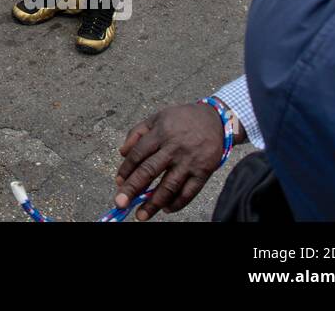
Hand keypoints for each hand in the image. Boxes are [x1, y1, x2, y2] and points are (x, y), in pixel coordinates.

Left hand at [114, 102, 228, 219]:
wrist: (216, 119)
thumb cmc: (181, 119)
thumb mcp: (157, 118)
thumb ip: (137, 133)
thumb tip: (122, 154)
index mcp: (160, 133)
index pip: (138, 154)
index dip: (126, 170)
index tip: (118, 183)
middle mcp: (173, 148)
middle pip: (149, 171)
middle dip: (133, 188)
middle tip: (120, 203)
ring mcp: (189, 161)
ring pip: (169, 185)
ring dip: (154, 203)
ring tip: (141, 215)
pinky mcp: (204, 172)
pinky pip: (189, 192)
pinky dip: (178, 203)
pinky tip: (166, 209)